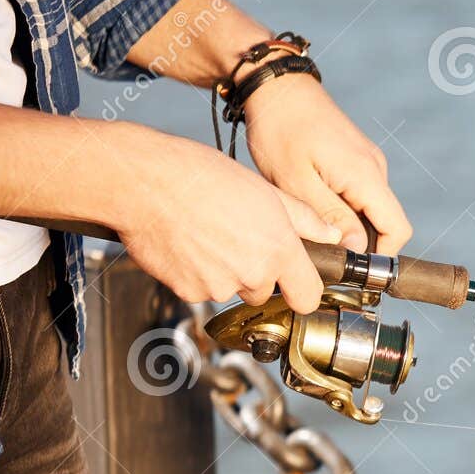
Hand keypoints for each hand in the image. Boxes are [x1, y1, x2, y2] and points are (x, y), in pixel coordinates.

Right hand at [111, 128, 339, 312]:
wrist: (142, 182)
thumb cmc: (199, 177)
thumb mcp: (264, 189)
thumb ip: (304, 219)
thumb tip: (331, 234)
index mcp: (278, 249)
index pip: (308, 297)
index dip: (302, 290)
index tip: (296, 283)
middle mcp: (252, 274)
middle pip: (266, 292)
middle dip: (256, 273)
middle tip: (236, 238)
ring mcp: (219, 286)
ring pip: (232, 290)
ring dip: (225, 272)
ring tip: (207, 234)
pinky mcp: (189, 292)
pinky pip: (201, 290)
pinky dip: (196, 274)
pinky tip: (188, 244)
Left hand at [242, 73, 412, 253]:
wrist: (275, 84)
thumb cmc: (280, 129)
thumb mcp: (297, 182)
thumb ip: (332, 218)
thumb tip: (357, 250)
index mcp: (366, 176)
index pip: (397, 230)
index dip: (380, 255)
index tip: (351, 267)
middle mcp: (375, 168)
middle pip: (384, 223)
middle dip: (358, 241)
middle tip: (320, 246)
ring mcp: (367, 161)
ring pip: (369, 209)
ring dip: (346, 223)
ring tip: (309, 218)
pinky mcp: (355, 157)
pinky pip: (358, 193)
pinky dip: (341, 205)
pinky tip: (311, 199)